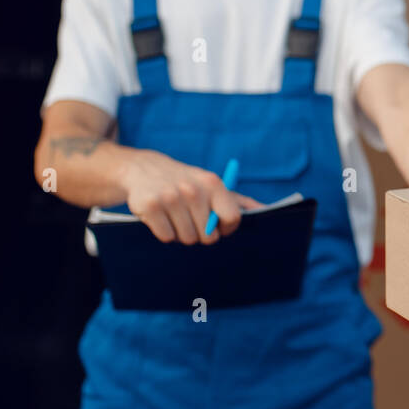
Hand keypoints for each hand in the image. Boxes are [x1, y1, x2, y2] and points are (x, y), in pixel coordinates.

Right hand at [122, 149, 263, 244]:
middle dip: (200, 232)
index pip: (232, 218)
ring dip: (181, 233)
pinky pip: (166, 237)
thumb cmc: (186, 182)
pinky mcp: (150, 206)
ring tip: (175, 215)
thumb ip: (239, 201)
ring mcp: (170, 197)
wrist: (144, 169)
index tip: (218, 226)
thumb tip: (265, 210)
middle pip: (208, 236)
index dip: (226, 228)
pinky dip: (164, 232)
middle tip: (190, 217)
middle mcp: (193, 189)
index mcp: (213, 184)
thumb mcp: (212, 186)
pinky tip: (161, 216)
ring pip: (187, 238)